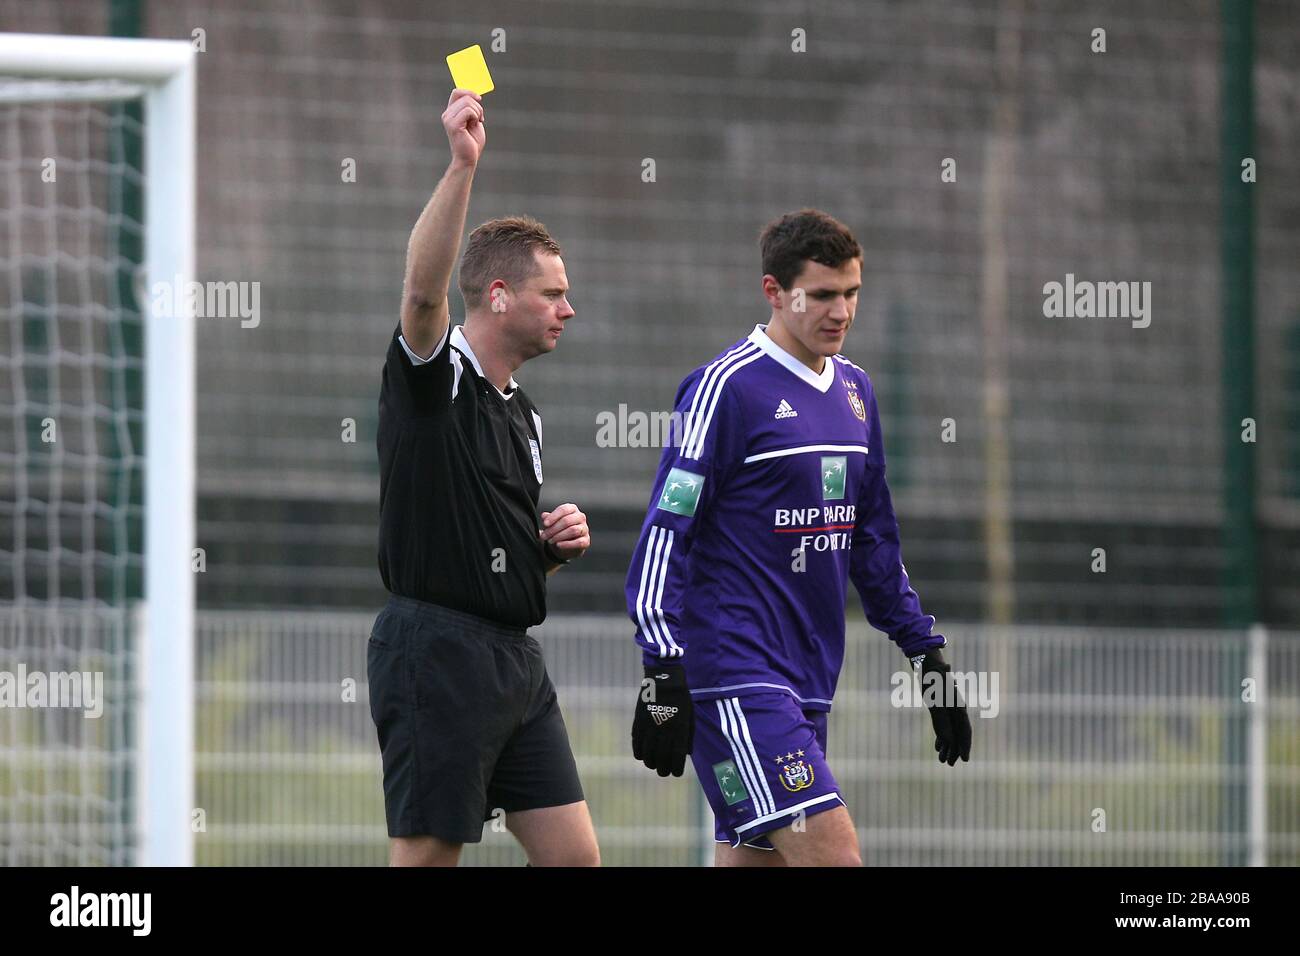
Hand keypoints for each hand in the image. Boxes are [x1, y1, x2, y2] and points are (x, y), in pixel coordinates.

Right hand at [442, 88, 484, 166]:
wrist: (468, 159)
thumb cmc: (472, 142)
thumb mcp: (474, 121)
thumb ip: (472, 108)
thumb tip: (475, 95)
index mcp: (451, 113)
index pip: (457, 92)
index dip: (469, 92)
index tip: (479, 99)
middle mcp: (447, 114)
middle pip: (464, 96)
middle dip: (477, 106)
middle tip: (480, 119)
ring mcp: (448, 119)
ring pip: (468, 102)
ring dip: (478, 112)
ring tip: (477, 123)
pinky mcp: (453, 125)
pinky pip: (469, 111)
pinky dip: (476, 116)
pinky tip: (475, 124)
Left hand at [540, 503, 588, 561]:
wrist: (566, 544)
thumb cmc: (559, 529)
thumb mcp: (552, 523)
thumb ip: (548, 518)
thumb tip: (544, 516)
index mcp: (572, 509)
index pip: (563, 509)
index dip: (553, 516)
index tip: (545, 524)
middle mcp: (580, 517)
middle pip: (567, 520)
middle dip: (553, 529)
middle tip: (544, 535)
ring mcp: (585, 529)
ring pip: (573, 530)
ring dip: (559, 536)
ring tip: (550, 540)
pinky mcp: (586, 540)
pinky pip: (578, 542)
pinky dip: (567, 544)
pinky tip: (558, 545)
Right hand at [631, 666, 693, 776]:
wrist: (664, 679)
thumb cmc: (681, 699)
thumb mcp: (690, 717)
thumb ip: (688, 737)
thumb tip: (685, 755)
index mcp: (679, 729)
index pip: (676, 756)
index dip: (676, 769)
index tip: (676, 773)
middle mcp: (664, 730)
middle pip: (661, 759)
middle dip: (663, 770)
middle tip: (664, 772)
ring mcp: (650, 726)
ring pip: (647, 755)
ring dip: (651, 763)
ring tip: (653, 764)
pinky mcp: (639, 722)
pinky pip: (636, 744)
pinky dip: (639, 753)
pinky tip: (642, 755)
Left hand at [913, 649, 971, 765]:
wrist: (926, 660)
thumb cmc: (931, 675)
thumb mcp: (934, 697)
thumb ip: (940, 718)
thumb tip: (947, 740)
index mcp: (957, 705)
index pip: (965, 729)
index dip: (965, 745)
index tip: (964, 759)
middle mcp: (955, 707)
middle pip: (958, 733)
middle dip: (955, 749)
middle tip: (949, 765)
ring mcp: (948, 706)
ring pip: (950, 730)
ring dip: (947, 746)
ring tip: (942, 761)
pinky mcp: (939, 706)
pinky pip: (942, 725)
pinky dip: (940, 737)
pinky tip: (938, 748)